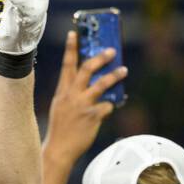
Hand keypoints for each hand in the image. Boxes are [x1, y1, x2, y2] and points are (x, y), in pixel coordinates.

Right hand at [43, 30, 127, 171]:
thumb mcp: (61, 106)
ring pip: (101, 84)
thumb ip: (72, 94)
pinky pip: (107, 106)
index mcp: (62, 91)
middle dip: (100, 57)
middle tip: (111, 50)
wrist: (59, 149)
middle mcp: (72, 95)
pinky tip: (109, 110)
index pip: (67, 65)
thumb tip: (92, 84)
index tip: (75, 33)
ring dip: (114, 75)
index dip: (71, 48)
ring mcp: (83, 105)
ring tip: (124, 70)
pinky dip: (110, 106)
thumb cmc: (62, 128)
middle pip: (87, 69)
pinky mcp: (93, 116)